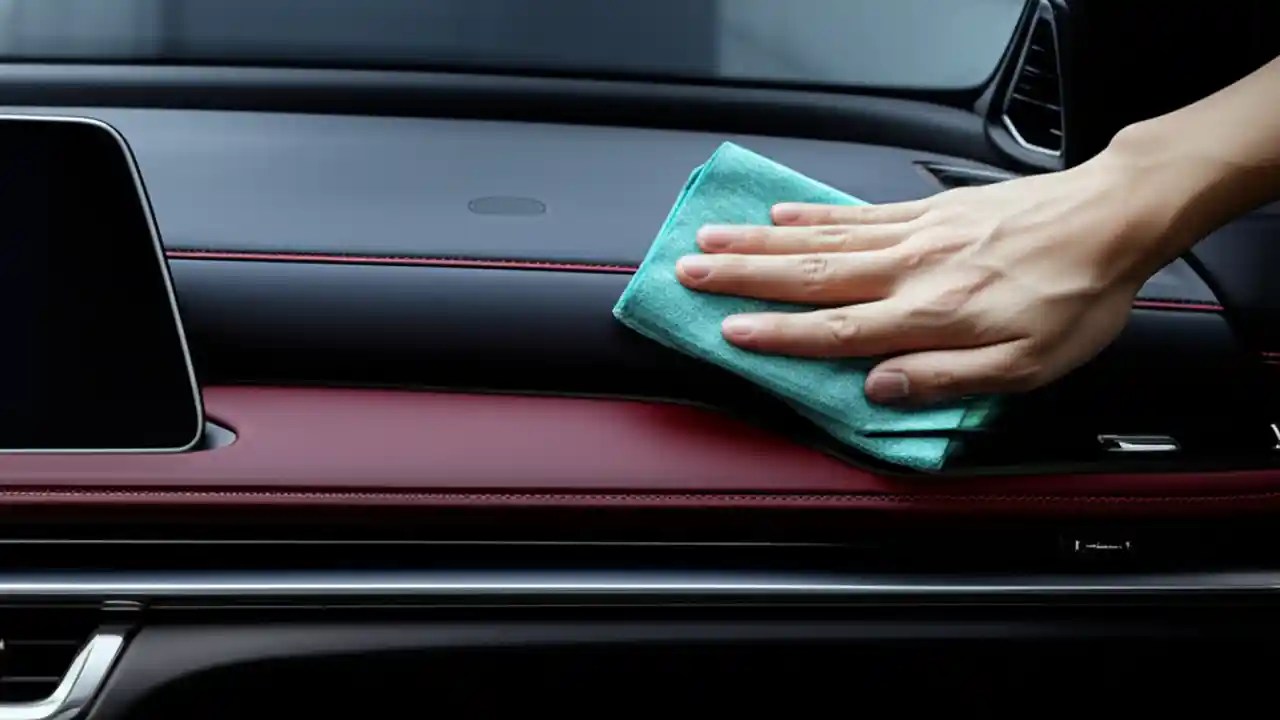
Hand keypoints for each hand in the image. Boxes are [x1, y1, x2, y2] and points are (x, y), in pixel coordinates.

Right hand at [675, 155, 1179, 405]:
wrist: (1112, 218)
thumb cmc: (1076, 299)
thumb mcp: (1027, 367)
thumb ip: (946, 381)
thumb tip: (878, 391)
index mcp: (929, 316)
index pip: (836, 330)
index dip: (777, 333)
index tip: (726, 330)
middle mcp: (909, 270)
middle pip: (811, 276)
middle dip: (744, 276)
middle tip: (689, 272)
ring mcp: (914, 233)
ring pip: (822, 239)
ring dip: (762, 241)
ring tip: (713, 239)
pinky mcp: (928, 209)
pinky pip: (857, 211)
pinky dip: (813, 212)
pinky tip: (781, 212)